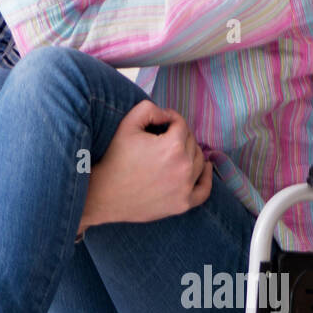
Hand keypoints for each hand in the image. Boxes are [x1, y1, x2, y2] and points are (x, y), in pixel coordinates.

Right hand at [79, 101, 212, 231]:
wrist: (105, 195)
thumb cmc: (115, 159)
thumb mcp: (127, 124)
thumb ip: (149, 109)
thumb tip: (166, 114)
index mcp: (173, 146)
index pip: (181, 124)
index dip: (170, 119)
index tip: (161, 123)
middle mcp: (183, 167)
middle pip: (192, 142)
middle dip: (179, 136)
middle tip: (163, 139)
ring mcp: (185, 188)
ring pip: (199, 161)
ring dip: (191, 152)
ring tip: (178, 151)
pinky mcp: (183, 204)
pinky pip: (204, 189)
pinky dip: (207, 177)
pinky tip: (206, 167)